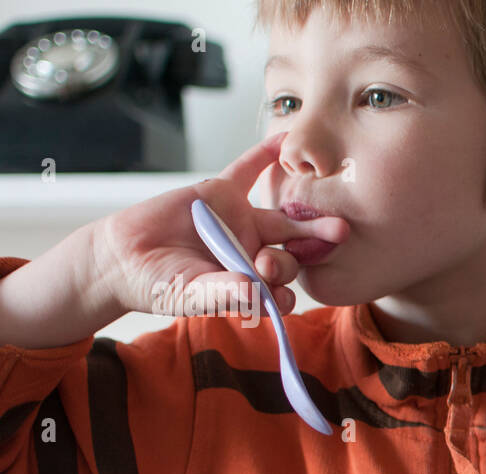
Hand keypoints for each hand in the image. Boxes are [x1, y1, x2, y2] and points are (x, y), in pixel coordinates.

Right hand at [93, 131, 348, 319]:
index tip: (282, 296)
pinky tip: (285, 142)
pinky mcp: (224, 194)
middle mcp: (256, 253)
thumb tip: (254, 291)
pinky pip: (248, 171)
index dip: (286, 293)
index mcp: (254, 284)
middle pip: (294, 252)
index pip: (282, 290)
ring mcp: (244, 222)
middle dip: (312, 249)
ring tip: (336, 220)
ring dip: (309, 215)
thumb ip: (224, 294)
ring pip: (283, 217)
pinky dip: (264, 156)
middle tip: (334, 235)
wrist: (126, 256)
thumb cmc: (160, 284)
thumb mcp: (192, 295)